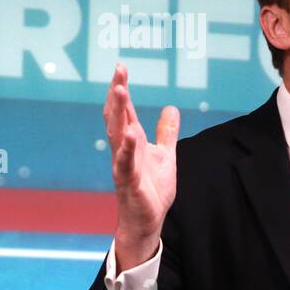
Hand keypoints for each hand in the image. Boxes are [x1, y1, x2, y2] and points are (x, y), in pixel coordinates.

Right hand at [103, 62, 178, 270]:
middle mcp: (124, 150)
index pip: (125, 111)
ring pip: (117, 135)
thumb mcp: (165, 156)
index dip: (122, 89)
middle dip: (117, 93)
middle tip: (119, 70)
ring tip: (120, 91)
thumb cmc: (152, 189)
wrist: (147, 222)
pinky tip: (131, 134)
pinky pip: (126, 163)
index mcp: (132, 142)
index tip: (121, 67)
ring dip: (118, 113)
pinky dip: (127, 149)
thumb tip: (171, 108)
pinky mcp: (129, 183)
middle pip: (117, 117)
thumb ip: (166, 133)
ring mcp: (124, 165)